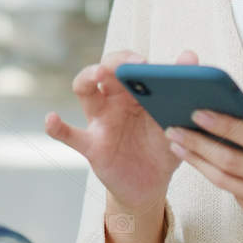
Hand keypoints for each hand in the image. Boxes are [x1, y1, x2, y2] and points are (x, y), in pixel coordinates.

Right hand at [46, 49, 200, 214]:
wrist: (152, 186)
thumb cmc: (164, 148)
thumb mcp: (178, 122)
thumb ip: (183, 91)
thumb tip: (190, 55)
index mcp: (136, 91)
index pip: (128, 64)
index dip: (133, 60)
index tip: (146, 63)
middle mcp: (115, 100)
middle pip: (105, 69)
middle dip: (114, 62)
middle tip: (127, 65)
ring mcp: (100, 121)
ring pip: (85, 90)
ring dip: (87, 78)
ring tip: (96, 75)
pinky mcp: (92, 146)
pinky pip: (70, 135)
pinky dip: (58, 127)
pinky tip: (51, 119)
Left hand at [164, 87, 242, 242]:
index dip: (225, 126)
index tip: (197, 112)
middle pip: (234, 163)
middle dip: (199, 144)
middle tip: (174, 128)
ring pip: (228, 182)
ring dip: (198, 162)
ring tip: (177, 144)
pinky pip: (235, 196)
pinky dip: (215, 178)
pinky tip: (199, 162)